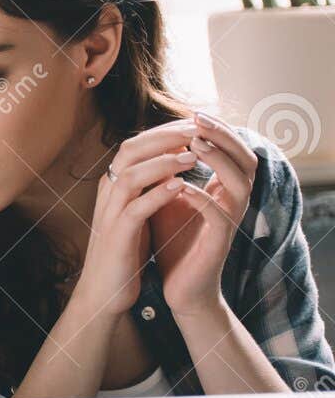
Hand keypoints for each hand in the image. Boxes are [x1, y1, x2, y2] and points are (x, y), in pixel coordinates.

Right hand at [69, 119, 200, 320]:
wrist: (105, 291)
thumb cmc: (126, 250)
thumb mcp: (138, 210)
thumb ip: (150, 184)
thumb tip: (176, 155)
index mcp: (113, 185)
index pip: (135, 144)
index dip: (165, 130)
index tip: (195, 124)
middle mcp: (107, 194)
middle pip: (130, 151)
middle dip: (165, 137)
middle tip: (197, 129)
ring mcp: (109, 214)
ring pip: (130, 176)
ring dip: (162, 163)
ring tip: (193, 156)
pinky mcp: (117, 237)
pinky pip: (135, 209)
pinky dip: (157, 195)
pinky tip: (181, 187)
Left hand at [150, 113, 255, 317]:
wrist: (177, 286)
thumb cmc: (173, 240)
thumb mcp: (168, 198)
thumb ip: (168, 172)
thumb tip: (153, 139)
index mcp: (224, 189)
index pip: (233, 150)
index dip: (217, 129)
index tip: (193, 111)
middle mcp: (233, 202)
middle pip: (246, 159)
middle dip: (224, 136)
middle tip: (199, 118)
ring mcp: (229, 221)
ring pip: (240, 182)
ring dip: (219, 161)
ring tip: (195, 144)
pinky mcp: (219, 242)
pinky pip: (219, 215)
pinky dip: (201, 198)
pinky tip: (181, 186)